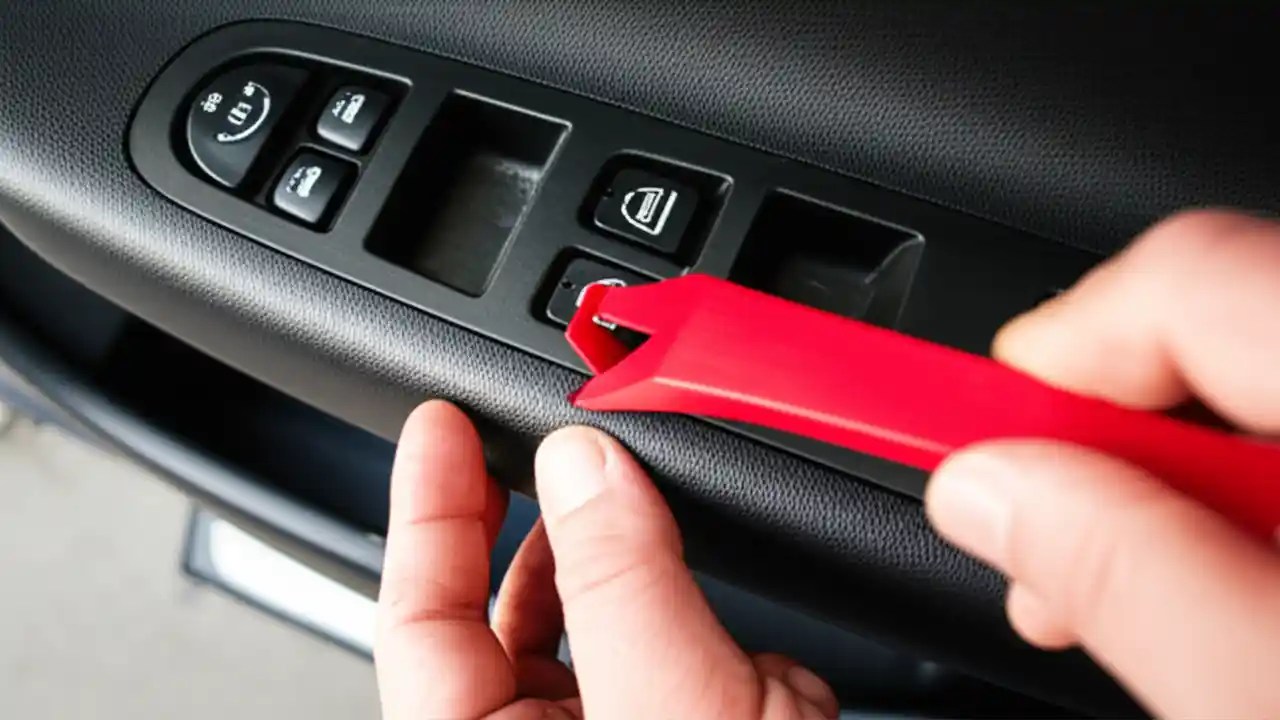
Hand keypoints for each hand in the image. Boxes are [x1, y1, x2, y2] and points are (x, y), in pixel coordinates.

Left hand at [375, 401, 839, 718]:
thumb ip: (621, 584)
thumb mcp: (673, 710)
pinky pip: (692, 663)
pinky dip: (729, 636)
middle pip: (515, 611)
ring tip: (664, 521)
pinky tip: (763, 655)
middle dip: (547, 522)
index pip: (418, 617)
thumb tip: (588, 465)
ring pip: (613, 631)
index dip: (426, 508)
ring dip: (650, 574)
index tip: (441, 425)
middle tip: (551, 441)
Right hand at [926, 210, 1279, 717]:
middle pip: (1212, 321)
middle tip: (1036, 536)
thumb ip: (1121, 572)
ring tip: (1140, 597)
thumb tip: (983, 486)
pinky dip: (1242, 496)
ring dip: (1166, 478)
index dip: (1041, 349)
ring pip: (1253, 379)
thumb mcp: (1266, 687)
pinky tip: (1235, 585)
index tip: (939, 409)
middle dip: (1095, 433)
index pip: (1178, 277)